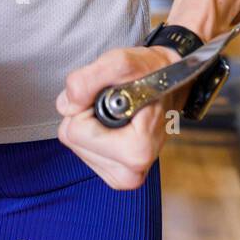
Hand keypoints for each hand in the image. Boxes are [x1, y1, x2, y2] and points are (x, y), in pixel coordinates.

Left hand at [55, 44, 187, 189]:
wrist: (172, 82)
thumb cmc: (150, 74)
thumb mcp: (119, 63)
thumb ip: (86, 79)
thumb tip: (67, 106)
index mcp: (136, 152)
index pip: (74, 130)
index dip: (88, 105)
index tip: (113, 97)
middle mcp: (131, 173)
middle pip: (72, 139)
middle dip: (87, 114)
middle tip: (115, 102)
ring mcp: (123, 176)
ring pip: (75, 143)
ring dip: (91, 121)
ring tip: (118, 110)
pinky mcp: (115, 174)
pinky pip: (82, 148)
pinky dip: (92, 130)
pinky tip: (114, 122)